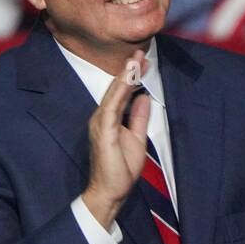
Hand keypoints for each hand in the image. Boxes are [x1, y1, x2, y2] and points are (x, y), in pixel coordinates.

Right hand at [81, 51, 150, 229]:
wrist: (110, 191)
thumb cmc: (120, 169)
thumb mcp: (136, 138)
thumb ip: (138, 118)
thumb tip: (144, 99)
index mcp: (109, 119)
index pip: (122, 93)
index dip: (132, 77)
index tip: (143, 61)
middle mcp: (102, 117)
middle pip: (117, 89)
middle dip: (129, 70)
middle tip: (141, 52)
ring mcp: (100, 122)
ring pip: (114, 93)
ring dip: (125, 76)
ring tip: (136, 60)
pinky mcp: (103, 130)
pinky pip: (112, 106)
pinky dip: (120, 91)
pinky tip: (128, 80)